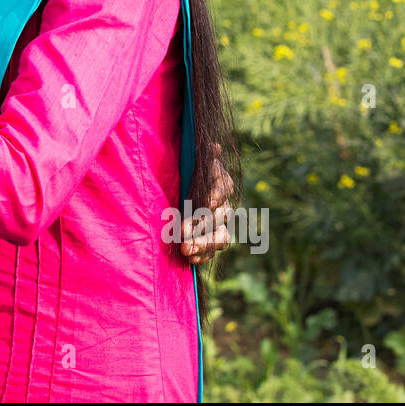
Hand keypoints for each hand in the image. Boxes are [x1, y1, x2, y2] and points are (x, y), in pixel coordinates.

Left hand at [180, 143, 233, 264]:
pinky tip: (189, 259)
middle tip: (184, 230)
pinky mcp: (210, 242)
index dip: (216, 195)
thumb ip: (204, 156)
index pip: (224, 189)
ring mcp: (219, 227)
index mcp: (222, 185)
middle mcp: (224, 208)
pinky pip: (211, 252)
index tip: (207, 202)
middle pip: (220, 218)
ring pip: (220, 238)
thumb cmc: (188, 175)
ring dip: (203, 244)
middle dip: (202, 225)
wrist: (180, 195)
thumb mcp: (194, 163)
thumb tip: (214, 146)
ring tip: (186, 249)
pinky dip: (201, 256)